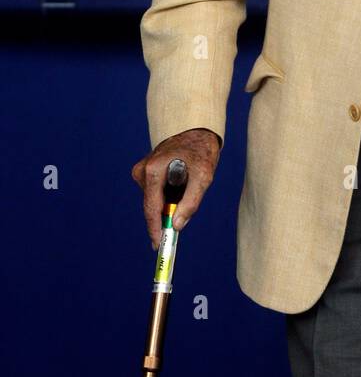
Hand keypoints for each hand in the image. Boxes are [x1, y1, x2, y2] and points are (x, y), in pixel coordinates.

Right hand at [131, 128, 220, 249]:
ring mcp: (142, 170)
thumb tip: (177, 226)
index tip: (158, 245)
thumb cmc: (201, 152)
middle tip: (179, 224)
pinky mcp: (146, 171)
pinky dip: (168, 194)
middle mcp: (143, 170)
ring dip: (169, 202)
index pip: (151, 207)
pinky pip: (156, 192)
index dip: (155, 228)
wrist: (197, 131)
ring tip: (188, 185)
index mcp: (153, 170)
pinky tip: (181, 183)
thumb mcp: (203, 177)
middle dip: (165, 215)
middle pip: (152, 205)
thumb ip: (191, 202)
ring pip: (155, 199)